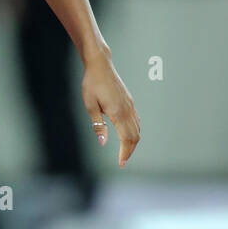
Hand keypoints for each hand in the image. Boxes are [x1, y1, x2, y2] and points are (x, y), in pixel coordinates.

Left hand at [81, 50, 140, 167]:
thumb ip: (98, 125)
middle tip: (122, 162)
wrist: (100, 65)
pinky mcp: (129, 101)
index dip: (125, 153)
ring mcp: (130, 105)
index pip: (126, 138)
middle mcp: (127, 110)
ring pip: (137, 129)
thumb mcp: (90, 105)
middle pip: (135, 136)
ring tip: (124, 152)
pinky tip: (127, 136)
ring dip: (132, 142)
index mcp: (118, 112)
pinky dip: (134, 131)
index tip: (120, 163)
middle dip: (129, 151)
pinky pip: (136, 121)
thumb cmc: (92, 84)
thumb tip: (103, 143)